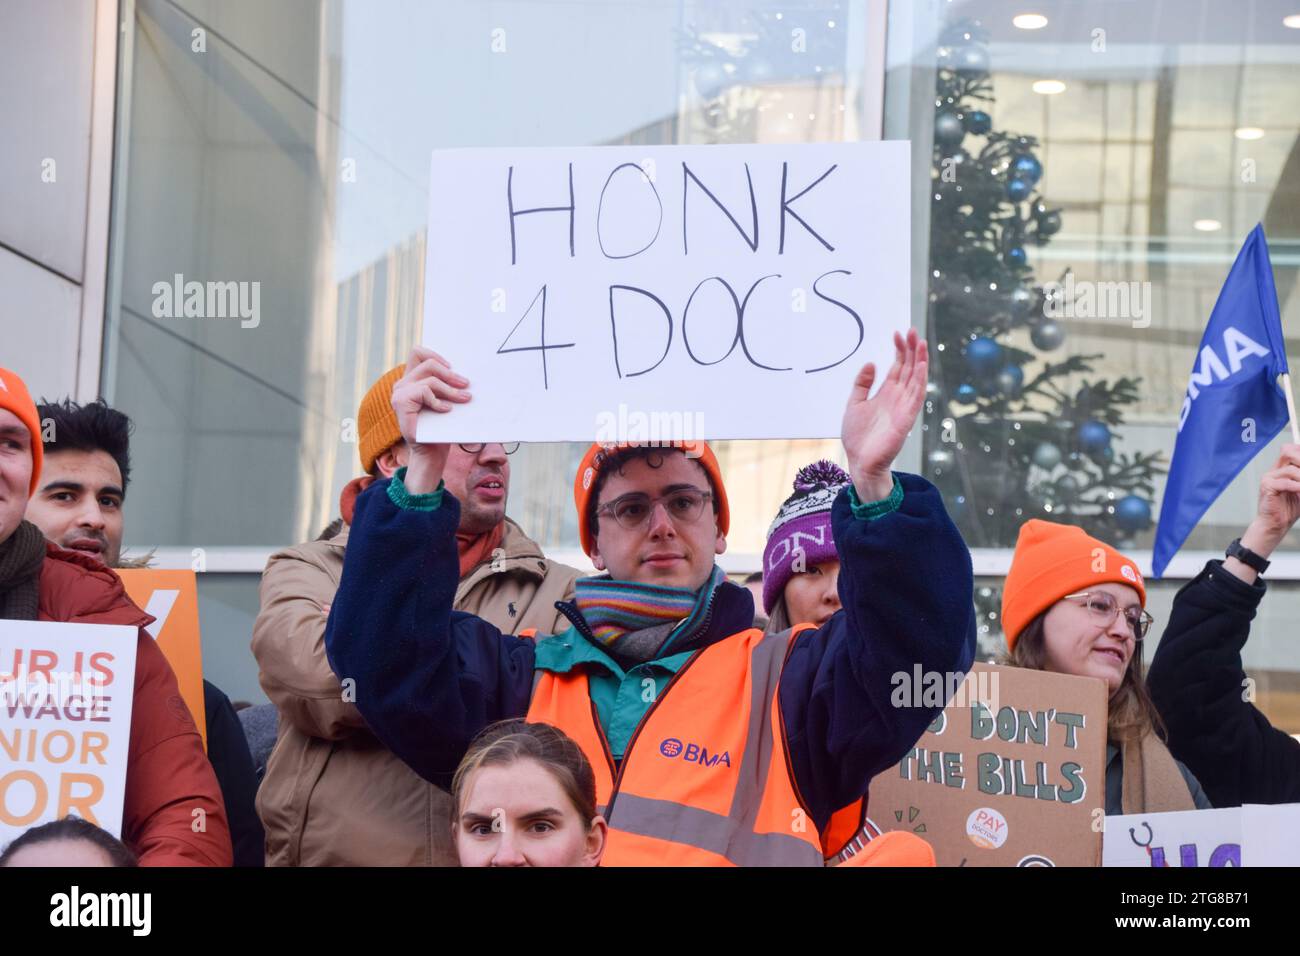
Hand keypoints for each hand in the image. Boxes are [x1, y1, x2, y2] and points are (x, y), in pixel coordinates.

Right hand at [390, 346, 471, 493]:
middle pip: (428, 363)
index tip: (453, 366)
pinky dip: (439, 401)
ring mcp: (399, 393)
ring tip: (464, 398)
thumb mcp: (445, 401)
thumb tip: (465, 372)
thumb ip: (446, 385)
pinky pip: (425, 391)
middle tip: (466, 384)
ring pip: (430, 378)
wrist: (431, 452)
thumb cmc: (441, 427)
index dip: (435, 354)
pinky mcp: (400, 402)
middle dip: (451, 374)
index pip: (418, 353)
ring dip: (450, 389)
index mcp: (411, 380)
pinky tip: (447, 410)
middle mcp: (402, 384)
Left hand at [840, 328, 927, 501]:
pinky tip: (921, 365)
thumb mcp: (854, 404)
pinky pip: (916, 396)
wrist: (860, 462)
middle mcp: (898, 397)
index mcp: (887, 393)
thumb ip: (862, 384)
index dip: (899, 350)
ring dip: (919, 360)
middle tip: (912, 330)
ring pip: (916, 378)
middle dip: (911, 349)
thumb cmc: (858, 437)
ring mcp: (904, 406)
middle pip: (909, 368)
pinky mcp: (906, 418)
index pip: (898, 366)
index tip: (898, 334)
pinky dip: (920, 380)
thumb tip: (870, 363)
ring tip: (920, 342)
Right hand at [1242, 444, 1299, 556]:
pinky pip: (1286, 483)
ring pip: (1291, 470)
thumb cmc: (1290, 509)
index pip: (1290, 449)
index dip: (1299, 450)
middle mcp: (1274, 470)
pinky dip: (1297, 488)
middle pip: (1289, 453)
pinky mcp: (1266, 487)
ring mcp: (1269, 478)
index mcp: (1282, 469)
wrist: (1276, 525)